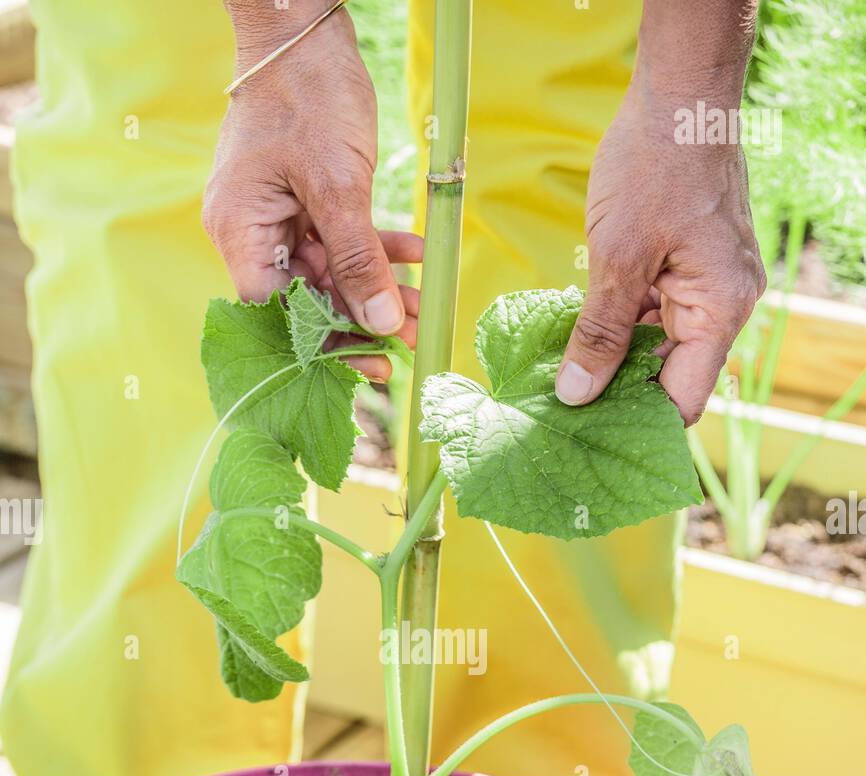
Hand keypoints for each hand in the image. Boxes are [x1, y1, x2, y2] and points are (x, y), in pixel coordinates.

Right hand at [205, 2, 420, 379]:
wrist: (303, 25)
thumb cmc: (307, 94)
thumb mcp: (339, 184)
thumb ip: (358, 260)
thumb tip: (380, 325)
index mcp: (241, 232)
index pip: (275, 313)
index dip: (321, 343)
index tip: (369, 361)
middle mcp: (252, 230)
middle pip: (306, 298)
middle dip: (361, 318)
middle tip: (409, 339)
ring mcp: (278, 213)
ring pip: (330, 272)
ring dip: (377, 287)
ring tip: (422, 307)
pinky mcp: (304, 197)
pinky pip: (339, 238)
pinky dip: (375, 249)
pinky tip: (415, 258)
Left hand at [556, 85, 765, 425]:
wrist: (680, 95)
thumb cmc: (656, 165)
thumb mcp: (617, 255)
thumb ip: (599, 331)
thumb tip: (576, 395)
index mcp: (720, 310)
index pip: (684, 398)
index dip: (640, 424)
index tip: (588, 438)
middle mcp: (722, 306)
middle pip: (668, 375)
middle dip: (617, 393)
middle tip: (560, 414)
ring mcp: (705, 286)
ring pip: (654, 345)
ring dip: (611, 358)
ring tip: (558, 379)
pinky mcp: (685, 268)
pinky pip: (650, 314)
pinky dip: (617, 325)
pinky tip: (575, 336)